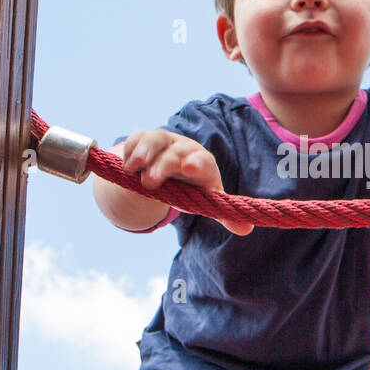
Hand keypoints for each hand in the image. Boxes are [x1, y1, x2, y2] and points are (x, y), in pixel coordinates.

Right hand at [120, 130, 252, 235]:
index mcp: (202, 163)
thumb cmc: (192, 188)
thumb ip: (225, 214)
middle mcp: (183, 148)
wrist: (172, 168)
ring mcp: (163, 141)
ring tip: (131, 169)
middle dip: (162, 165)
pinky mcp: (143, 139)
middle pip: (174, 153)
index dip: (196, 163)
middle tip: (150, 182)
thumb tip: (246, 230)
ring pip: (154, 140)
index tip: (189, 168)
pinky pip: (136, 139)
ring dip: (142, 152)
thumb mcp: (207, 200)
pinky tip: (123, 166)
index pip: (202, 161)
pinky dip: (129, 150)